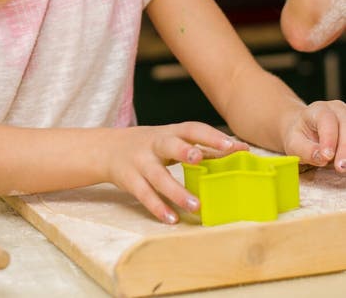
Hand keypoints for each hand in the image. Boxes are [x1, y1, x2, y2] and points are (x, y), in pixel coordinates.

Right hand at [104, 122, 248, 223]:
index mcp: (169, 132)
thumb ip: (200, 146)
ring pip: (158, 176)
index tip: (233, 146)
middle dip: (184, 150)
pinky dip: (158, 207)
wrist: (107, 148)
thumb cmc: (150, 145)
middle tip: (200, 159)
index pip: (191, 129)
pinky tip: (171, 218)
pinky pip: (144, 194)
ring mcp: (140, 162)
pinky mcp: (130, 179)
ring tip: (196, 206)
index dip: (211, 136)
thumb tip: (239, 150)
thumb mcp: (170, 140)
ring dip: (177, 191)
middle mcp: (154, 144)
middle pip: (169, 144)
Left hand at [283, 100, 345, 172]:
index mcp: (318, 110)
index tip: (327, 156)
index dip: (329, 139)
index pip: (326, 120)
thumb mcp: (294, 143)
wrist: (306, 130)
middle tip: (340, 168)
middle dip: (344, 148)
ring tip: (343, 167)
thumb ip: (305, 150)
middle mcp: (337, 110)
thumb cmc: (300, 136)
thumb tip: (321, 157)